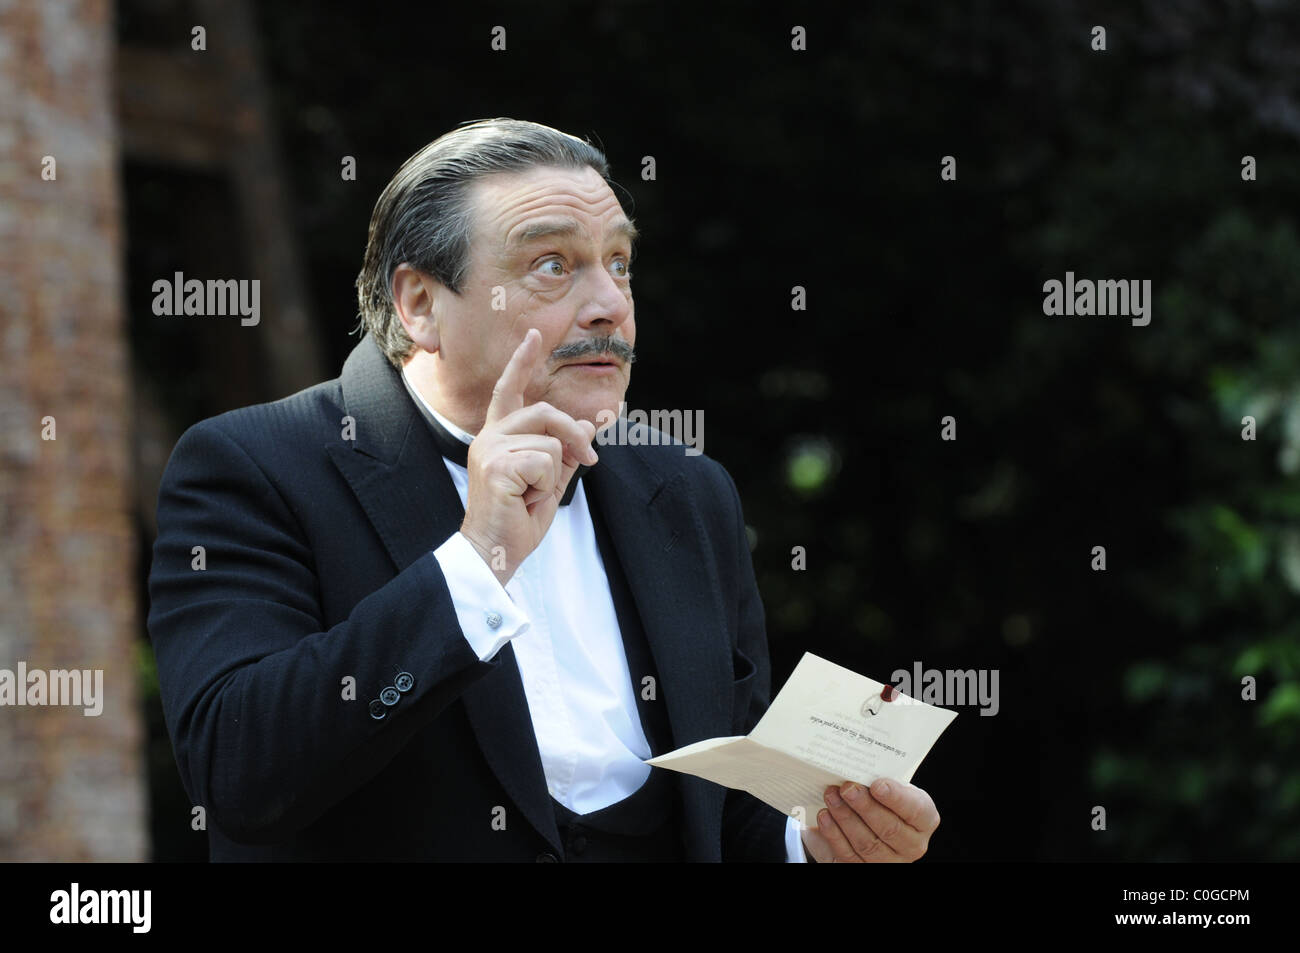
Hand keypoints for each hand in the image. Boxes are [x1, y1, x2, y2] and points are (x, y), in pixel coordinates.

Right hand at [460, 328, 597, 582]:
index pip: (510, 390)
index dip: (522, 362)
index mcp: (498, 437)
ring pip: (551, 443)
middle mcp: (490, 437)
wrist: (493, 552)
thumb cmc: (517, 521)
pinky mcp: (497, 465)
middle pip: (546, 413)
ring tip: (530, 496)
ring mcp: (490, 449)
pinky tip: (523, 501)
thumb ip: (566, 453)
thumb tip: (588, 426)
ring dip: (554, 475)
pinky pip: (545, 463)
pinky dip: (545, 487)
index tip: (535, 334)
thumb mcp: (549, 482)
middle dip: (574, 437)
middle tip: (591, 462)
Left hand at [800, 778, 939, 862]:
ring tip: (831, 797)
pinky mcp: (865, 868)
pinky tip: (825, 817)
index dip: (896, 798)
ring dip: (846, 818)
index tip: (876, 784)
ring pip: (867, 844)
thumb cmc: (880, 798)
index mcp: (924, 819)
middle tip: (847, 788)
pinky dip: (834, 835)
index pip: (916, 810)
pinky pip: (849, 856)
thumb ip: (878, 781)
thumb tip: (856, 770)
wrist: (867, 819)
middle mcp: (912, 844)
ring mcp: (890, 861)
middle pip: (889, 829)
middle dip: (865, 807)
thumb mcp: (887, 786)